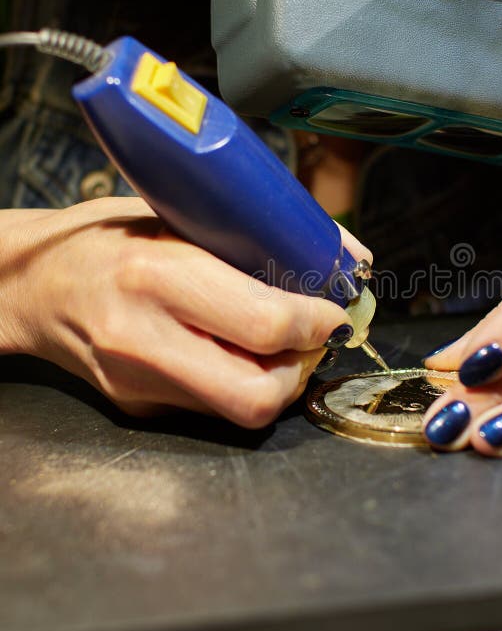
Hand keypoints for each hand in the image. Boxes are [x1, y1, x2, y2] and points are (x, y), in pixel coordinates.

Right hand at [0, 197, 371, 426]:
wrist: (29, 284)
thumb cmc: (106, 237)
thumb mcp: (178, 218)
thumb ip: (255, 242)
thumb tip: (341, 254)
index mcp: (156, 278)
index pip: (266, 324)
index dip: (318, 322)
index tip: (335, 310)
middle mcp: (144, 342)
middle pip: (259, 393)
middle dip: (303, 367)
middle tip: (311, 337)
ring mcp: (138, 385)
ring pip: (243, 412)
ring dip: (281, 379)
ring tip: (281, 342)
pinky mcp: (139, 408)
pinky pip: (217, 410)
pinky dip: (247, 383)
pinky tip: (242, 352)